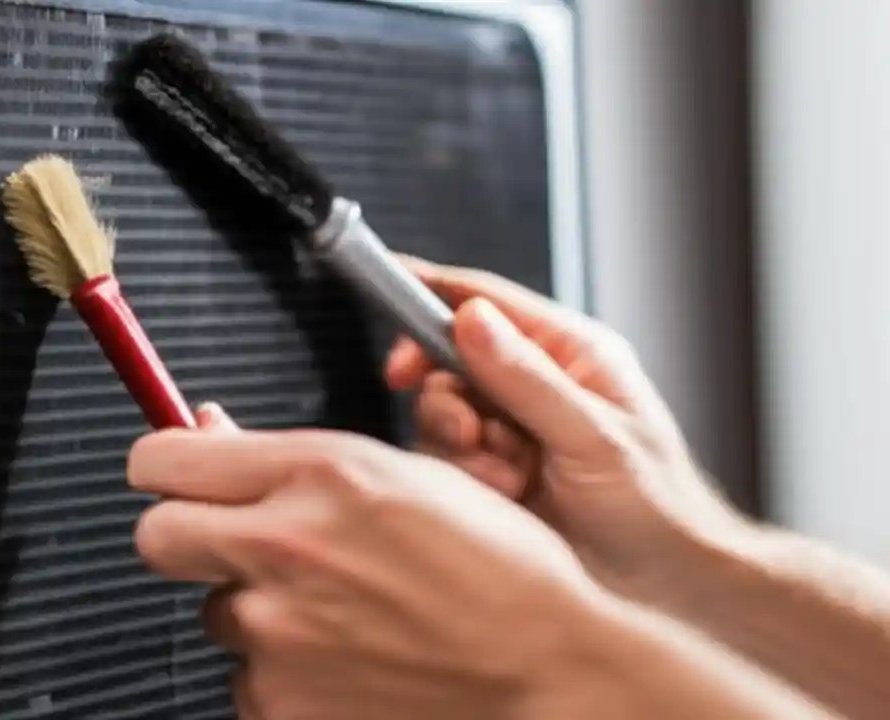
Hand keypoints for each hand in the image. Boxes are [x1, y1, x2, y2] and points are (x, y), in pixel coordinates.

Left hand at [128, 412, 606, 718]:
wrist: (550, 666)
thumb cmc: (494, 563)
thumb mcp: (397, 470)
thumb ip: (282, 455)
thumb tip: (201, 431)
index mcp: (315, 472)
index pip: (158, 460)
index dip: (168, 464)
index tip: (180, 474)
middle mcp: (282, 548)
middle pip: (155, 535)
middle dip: (187, 532)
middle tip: (244, 543)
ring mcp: (276, 636)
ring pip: (214, 612)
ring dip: (256, 608)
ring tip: (340, 612)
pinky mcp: (280, 707)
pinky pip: (246, 679)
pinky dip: (282, 672)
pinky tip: (347, 660)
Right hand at [385, 258, 751, 602]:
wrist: (665, 590)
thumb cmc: (658, 510)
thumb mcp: (595, 438)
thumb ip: (527, 379)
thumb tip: (471, 318)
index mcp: (572, 352)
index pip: (488, 300)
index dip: (433, 294)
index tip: (389, 290)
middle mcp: (536, 383)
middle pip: (450, 359)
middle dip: (447, 397)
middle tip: (465, 432)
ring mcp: (511, 428)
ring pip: (443, 412)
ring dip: (463, 448)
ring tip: (507, 479)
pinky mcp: (492, 472)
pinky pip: (446, 458)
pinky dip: (466, 478)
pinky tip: (507, 496)